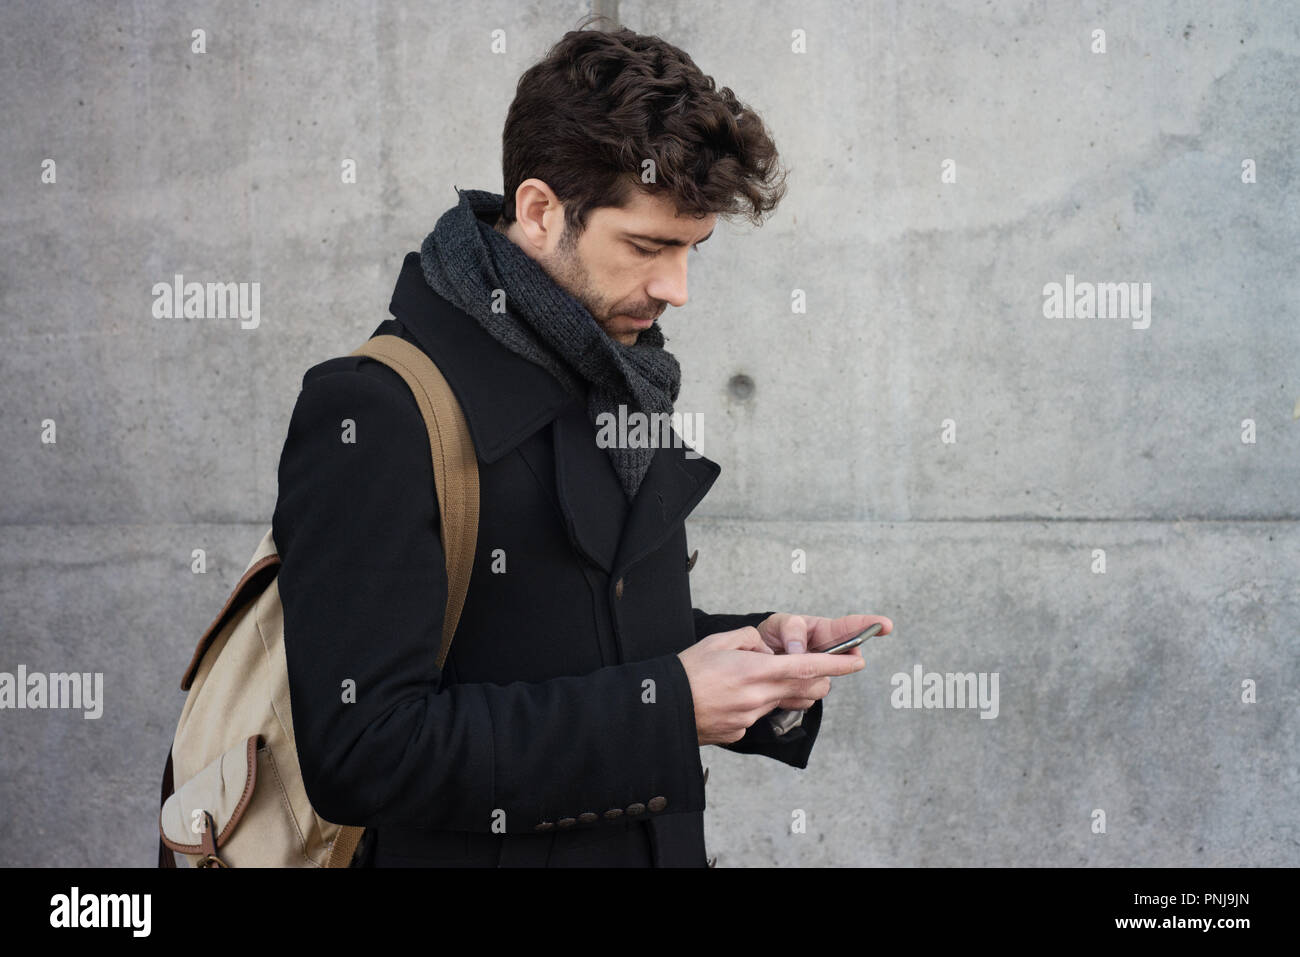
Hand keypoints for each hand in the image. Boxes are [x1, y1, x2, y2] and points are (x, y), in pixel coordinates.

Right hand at [677, 625, 865, 745]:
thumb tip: (767, 650)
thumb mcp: (718, 641)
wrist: (660, 708)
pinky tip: (729, 697)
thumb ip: (749, 641)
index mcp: (754, 671)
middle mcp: (757, 698)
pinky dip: (752, 702)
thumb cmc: (686, 671)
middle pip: (802, 689)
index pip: (806, 667)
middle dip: (817, 678)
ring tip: (750, 678)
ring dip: (778, 689)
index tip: (857, 661)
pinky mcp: (740, 732)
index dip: (836, 664)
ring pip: (779, 701)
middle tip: (819, 668)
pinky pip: (757, 714)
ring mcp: (750, 719)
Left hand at [755, 612, 892, 709]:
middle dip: (840, 661)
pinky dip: (790, 693)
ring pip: (823, 684)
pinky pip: (806, 698)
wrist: (752, 662)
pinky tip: (778, 684)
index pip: (849, 628)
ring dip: (804, 678)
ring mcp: (817, 675)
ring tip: (782, 665)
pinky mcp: (805, 694)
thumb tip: (799, 649)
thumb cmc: (770, 637)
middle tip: (845, 659)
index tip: (886, 625)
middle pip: (843, 662)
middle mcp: (826, 656)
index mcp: (822, 633)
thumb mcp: (778, 624)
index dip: (868, 625)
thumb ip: (791, 630)